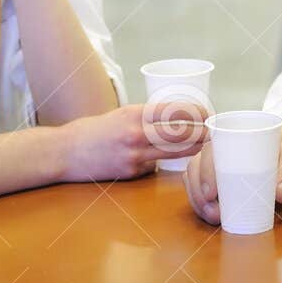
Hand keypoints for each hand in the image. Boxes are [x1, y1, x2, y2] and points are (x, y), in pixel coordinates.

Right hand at [56, 100, 207, 181]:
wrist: (65, 152)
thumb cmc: (94, 130)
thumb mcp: (121, 115)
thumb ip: (145, 118)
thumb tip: (174, 120)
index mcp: (135, 113)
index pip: (174, 110)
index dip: (197, 112)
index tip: (209, 113)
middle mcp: (136, 133)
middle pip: (180, 133)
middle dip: (202, 132)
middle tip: (216, 131)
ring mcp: (135, 155)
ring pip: (175, 152)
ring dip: (194, 148)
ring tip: (208, 145)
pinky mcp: (132, 172)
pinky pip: (157, 165)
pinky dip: (168, 162)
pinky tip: (180, 162)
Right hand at [182, 116, 281, 225]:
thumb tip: (280, 194)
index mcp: (235, 135)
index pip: (211, 150)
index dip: (205, 171)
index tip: (211, 193)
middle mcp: (221, 147)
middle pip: (197, 166)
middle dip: (198, 192)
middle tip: (213, 212)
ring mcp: (219, 161)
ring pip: (195, 177)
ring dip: (198, 199)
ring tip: (212, 217)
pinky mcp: (221, 175)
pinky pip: (201, 186)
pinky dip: (200, 201)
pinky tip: (209, 214)